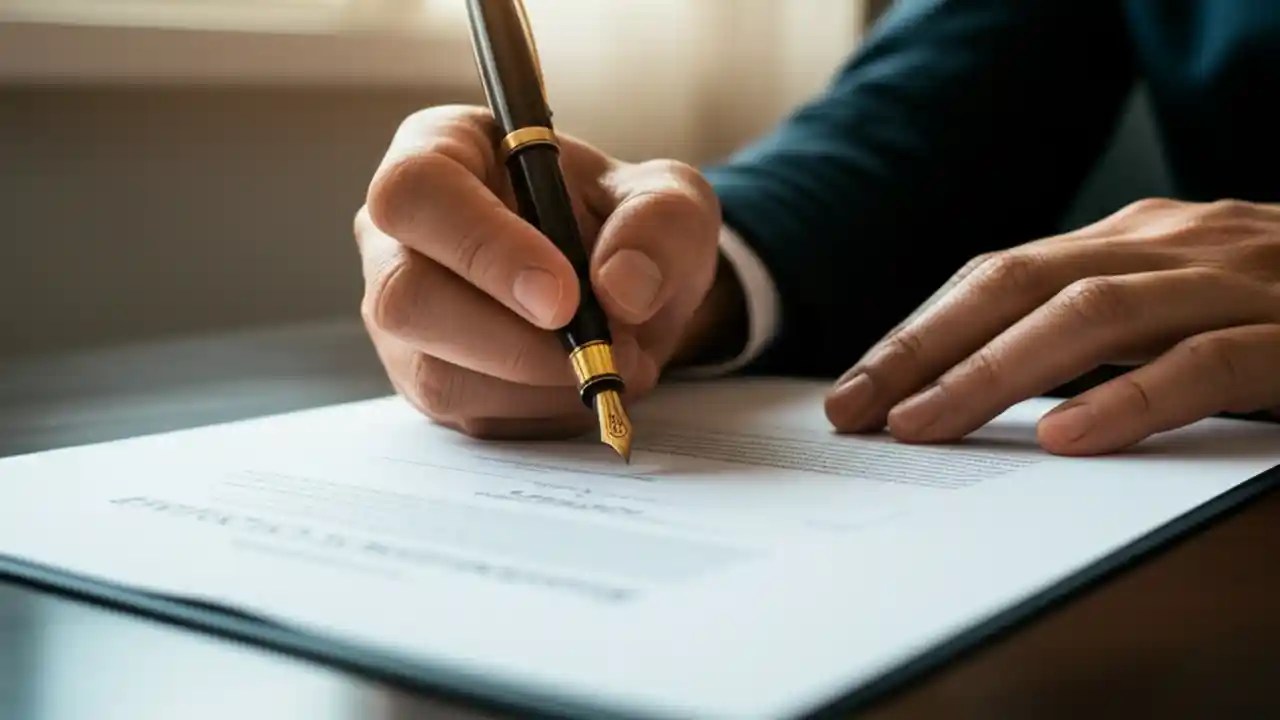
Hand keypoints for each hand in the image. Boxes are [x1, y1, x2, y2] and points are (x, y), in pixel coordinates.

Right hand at [354, 106, 733, 439]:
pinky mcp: (428, 380)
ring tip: (616, 363)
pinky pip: (468, 414)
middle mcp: (398, 235)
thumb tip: (622, 287)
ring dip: (538, 384)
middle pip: (404, 296)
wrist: (626, 291)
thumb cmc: (625, 223)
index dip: (481, 247)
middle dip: (511, 340)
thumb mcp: (671, 200)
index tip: (563, 295)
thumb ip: (660, 225)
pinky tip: (583, 382)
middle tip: (603, 349)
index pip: (416, 192)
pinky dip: (541, 411)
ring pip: (434, 371)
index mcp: (441, 149)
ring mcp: (402, 316)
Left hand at [825, 198, 1279, 454]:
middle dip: (926, 347)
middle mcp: (1177, 246)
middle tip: (857, 410)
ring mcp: (1241, 284)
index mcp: (1139, 240)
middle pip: (1021, 283)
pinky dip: (1129, 401)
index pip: (1001, 273)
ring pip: (1094, 314)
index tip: (854, 390)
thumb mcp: (1179, 306)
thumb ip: (1096, 330)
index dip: (920, 331)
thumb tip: (977, 389)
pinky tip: (1065, 439)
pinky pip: (1206, 366)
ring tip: (925, 424)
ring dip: (995, 372)